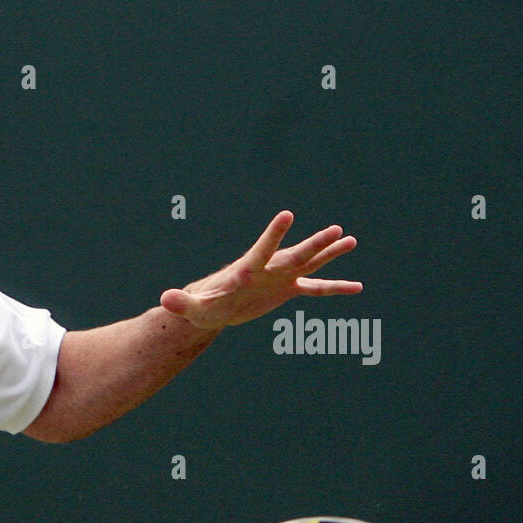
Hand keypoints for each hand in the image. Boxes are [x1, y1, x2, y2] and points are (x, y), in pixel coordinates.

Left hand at [159, 211, 361, 331]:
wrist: (214, 307)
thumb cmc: (201, 306)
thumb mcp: (193, 308)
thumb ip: (181, 303)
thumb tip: (165, 299)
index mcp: (247, 270)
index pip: (262, 250)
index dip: (274, 234)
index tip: (288, 215)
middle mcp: (268, 269)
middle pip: (294, 255)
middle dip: (314, 245)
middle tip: (336, 230)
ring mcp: (279, 278)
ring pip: (309, 264)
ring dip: (329, 254)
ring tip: (351, 240)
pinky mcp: (286, 291)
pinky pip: (315, 290)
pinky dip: (334, 288)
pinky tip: (357, 288)